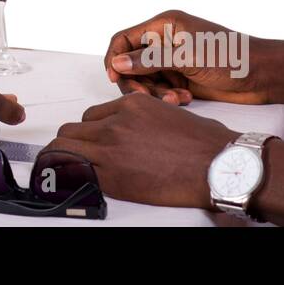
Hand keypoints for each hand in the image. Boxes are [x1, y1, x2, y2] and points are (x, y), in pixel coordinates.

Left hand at [46, 93, 237, 207]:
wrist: (218, 165)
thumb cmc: (204, 143)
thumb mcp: (167, 112)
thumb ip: (141, 116)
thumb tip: (131, 128)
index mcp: (130, 104)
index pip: (91, 115)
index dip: (92, 130)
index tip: (93, 141)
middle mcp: (115, 123)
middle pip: (72, 129)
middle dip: (73, 142)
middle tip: (76, 155)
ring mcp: (111, 148)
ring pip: (65, 147)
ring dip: (65, 157)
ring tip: (66, 169)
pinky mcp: (113, 176)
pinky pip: (76, 172)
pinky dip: (72, 176)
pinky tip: (74, 180)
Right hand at [104, 9, 270, 105]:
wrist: (262, 75)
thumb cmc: (230, 56)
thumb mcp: (187, 57)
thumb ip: (150, 60)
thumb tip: (117, 64)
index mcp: (164, 26)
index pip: (124, 38)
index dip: (115, 57)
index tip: (115, 78)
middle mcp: (164, 41)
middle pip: (131, 63)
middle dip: (136, 81)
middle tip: (146, 97)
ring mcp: (172, 61)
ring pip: (144, 80)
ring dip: (154, 92)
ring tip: (176, 99)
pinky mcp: (181, 79)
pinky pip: (160, 90)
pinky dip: (166, 97)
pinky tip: (184, 99)